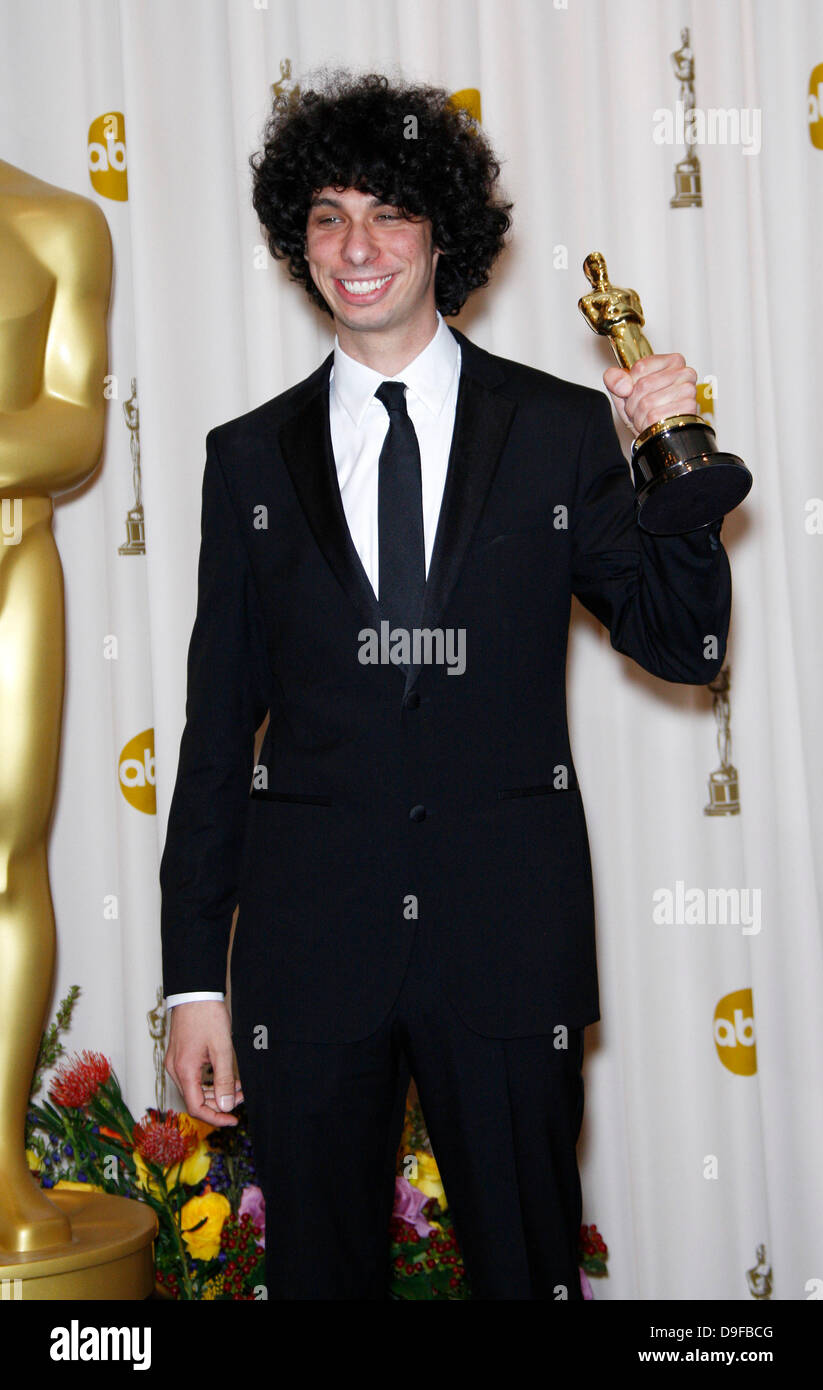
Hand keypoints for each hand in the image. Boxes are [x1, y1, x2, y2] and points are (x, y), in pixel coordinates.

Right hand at [164, 1000, 243, 1126]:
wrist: (195, 993)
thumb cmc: (207, 1016)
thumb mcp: (222, 1049)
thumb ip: (224, 1079)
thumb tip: (227, 1106)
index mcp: (184, 1070)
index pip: (196, 1107)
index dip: (215, 1117)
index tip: (233, 1119)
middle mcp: (175, 1070)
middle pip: (195, 1100)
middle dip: (220, 1103)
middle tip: (242, 1095)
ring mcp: (175, 1063)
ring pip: (195, 1090)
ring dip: (216, 1092)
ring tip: (238, 1086)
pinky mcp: (179, 1057)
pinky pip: (193, 1078)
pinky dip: (209, 1082)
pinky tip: (226, 1077)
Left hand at [603, 352, 697, 434]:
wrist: (656, 434)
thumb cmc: (643, 410)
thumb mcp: (623, 389)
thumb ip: (613, 378)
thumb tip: (623, 385)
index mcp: (672, 361)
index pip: (640, 368)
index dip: (630, 385)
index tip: (635, 391)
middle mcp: (684, 372)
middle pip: (643, 385)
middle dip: (633, 403)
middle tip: (640, 409)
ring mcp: (688, 390)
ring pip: (647, 403)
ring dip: (639, 416)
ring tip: (647, 417)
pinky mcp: (687, 409)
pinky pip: (654, 417)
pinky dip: (647, 424)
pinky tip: (654, 424)